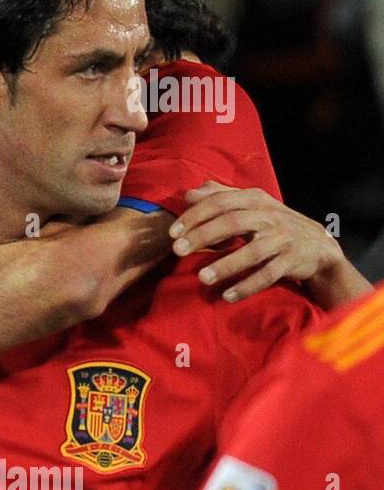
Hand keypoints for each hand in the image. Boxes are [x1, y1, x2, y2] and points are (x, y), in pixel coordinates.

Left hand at [169, 182, 352, 301]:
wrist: (317, 245)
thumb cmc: (272, 224)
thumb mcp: (249, 206)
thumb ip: (220, 198)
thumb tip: (189, 193)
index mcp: (255, 199)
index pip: (221, 202)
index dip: (195, 215)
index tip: (172, 232)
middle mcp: (270, 216)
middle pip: (232, 222)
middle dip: (202, 236)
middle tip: (177, 250)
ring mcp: (283, 238)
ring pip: (252, 251)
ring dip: (226, 265)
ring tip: (202, 278)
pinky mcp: (293, 260)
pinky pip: (269, 275)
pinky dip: (248, 286)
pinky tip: (227, 296)